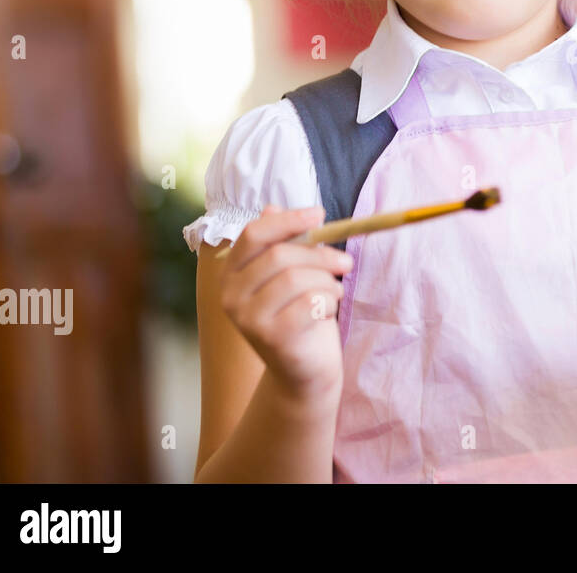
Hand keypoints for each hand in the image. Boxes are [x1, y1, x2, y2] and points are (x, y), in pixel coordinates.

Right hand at [217, 204, 349, 402]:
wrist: (304, 371)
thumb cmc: (300, 315)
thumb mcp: (291, 275)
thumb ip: (282, 243)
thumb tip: (272, 207)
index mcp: (233, 273)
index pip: (253, 234)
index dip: (288, 220)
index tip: (320, 214)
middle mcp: (231, 296)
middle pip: (280, 255)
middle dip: (321, 254)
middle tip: (346, 263)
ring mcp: (248, 319)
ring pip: (297, 278)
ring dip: (328, 282)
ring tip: (333, 294)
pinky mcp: (271, 337)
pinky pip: (310, 302)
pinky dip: (328, 302)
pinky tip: (327, 312)